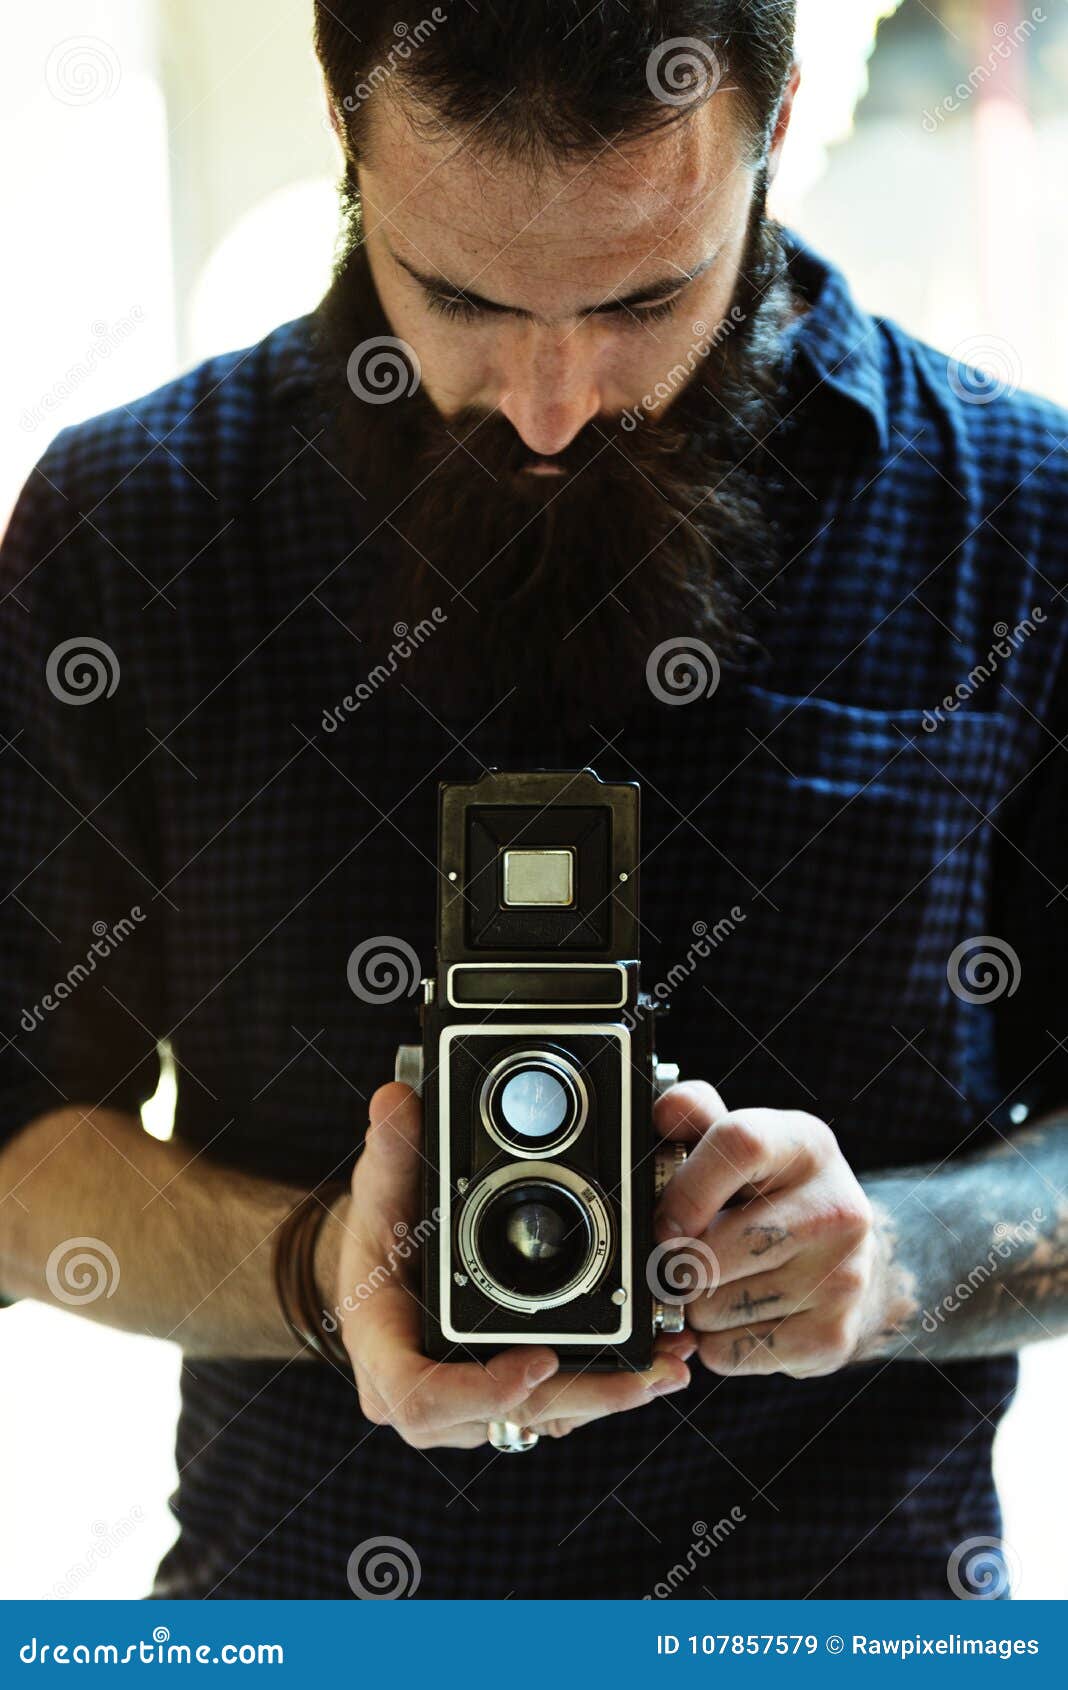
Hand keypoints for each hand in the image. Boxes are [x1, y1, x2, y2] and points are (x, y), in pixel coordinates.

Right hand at [335, 1081, 693, 1448]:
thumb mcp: (380, 1192)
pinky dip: (603, 1389)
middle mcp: (426, 1394)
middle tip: (642, 1373)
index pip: (422, 1397)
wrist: (384, 1275)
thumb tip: (395, 1100)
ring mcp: (469, 1406)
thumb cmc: (379, 1239)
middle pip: (504, 1415)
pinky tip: (654, 1369)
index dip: (479, 1390)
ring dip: (606, 1397)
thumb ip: (391, 1150)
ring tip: (665, 1368)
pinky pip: (554, 1406)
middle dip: (579, 1395)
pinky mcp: (505, 1400)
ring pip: (539, 1417)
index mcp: (385, 1353)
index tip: (537, 1361)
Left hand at [653, 1081, 881, 1377]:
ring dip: (692, 1305)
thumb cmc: (773, 1194)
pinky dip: (715, 1343)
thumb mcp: (743, 1142)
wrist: (848, 1262)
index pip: (738, 1144)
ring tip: (716, 1282)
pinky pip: (731, 1353)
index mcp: (806, 1144)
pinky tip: (738, 1315)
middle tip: (681, 1256)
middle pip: (712, 1249)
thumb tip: (663, 1109)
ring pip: (712, 1307)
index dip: (684, 1186)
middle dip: (676, 1262)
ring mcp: (841, 1277)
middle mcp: (836, 1207)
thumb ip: (698, 1116)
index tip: (662, 1220)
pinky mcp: (831, 1336)